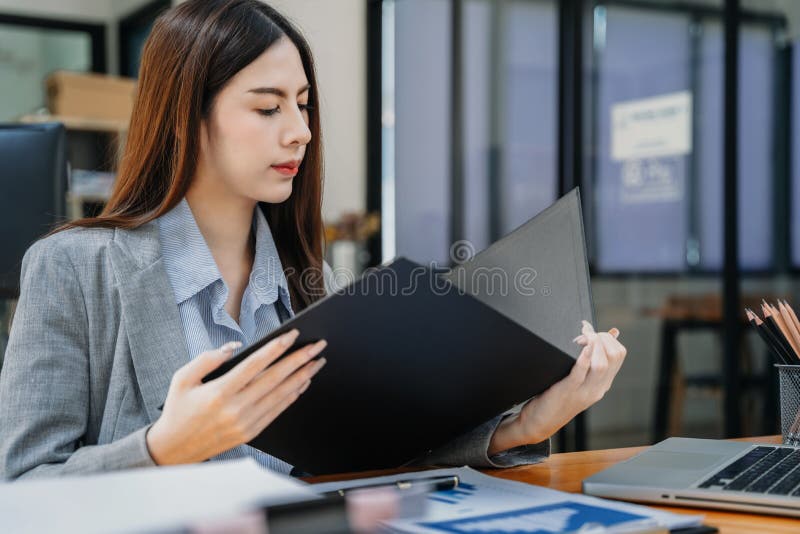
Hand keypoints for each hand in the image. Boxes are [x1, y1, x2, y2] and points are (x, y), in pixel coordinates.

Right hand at [145, 329, 326, 464]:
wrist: (173, 449)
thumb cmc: (178, 409)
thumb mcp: (182, 378)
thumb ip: (208, 358)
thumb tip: (236, 347)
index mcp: (219, 392)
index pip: (255, 365)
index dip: (276, 348)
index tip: (293, 335)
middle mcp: (236, 409)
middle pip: (276, 379)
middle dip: (300, 359)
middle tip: (318, 345)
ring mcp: (246, 423)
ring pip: (282, 395)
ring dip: (303, 376)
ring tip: (317, 361)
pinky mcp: (251, 433)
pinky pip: (278, 411)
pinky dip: (293, 395)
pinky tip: (303, 382)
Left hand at [488, 321, 625, 453]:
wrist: (541, 423)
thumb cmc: (558, 397)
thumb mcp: (580, 380)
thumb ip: (590, 362)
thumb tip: (607, 335)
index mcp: (602, 384)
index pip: (619, 355)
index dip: (607, 337)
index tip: (592, 331)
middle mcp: (597, 388)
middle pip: (613, 356)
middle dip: (601, 337)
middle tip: (584, 331)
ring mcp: (584, 391)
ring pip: (601, 364)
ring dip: (593, 344)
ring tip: (581, 336)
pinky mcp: (568, 392)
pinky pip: (580, 374)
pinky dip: (583, 358)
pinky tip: (582, 347)